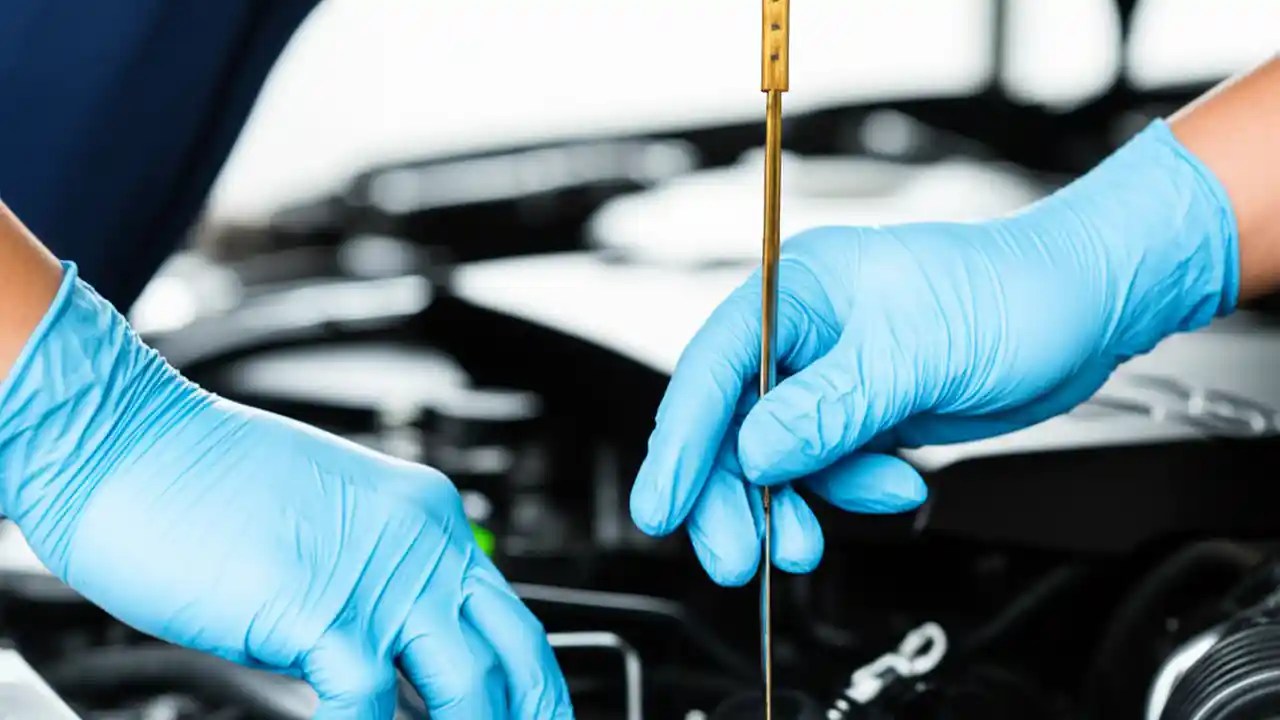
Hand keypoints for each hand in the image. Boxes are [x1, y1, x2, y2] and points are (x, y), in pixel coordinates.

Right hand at [0, 268, 572, 718]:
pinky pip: (369, 704)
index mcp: (428, 518)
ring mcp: (379, 578)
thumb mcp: (326, 526)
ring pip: (467, 687)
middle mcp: (421, 543)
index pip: (510, 614)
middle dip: (530, 711)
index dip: (534, 679)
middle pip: (513, 653)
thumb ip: (372, 582)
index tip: (537, 710)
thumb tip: (389, 655)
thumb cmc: (206, 483)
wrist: (129, 442)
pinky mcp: (323, 610)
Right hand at [630, 119, 1238, 585]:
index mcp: (795, 290)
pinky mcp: (862, 411)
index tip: (663, 505)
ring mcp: (831, 375)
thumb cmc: (1014, 292)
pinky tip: (895, 484)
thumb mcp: (914, 353)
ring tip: (810, 540)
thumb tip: (758, 452)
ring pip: (776, 456)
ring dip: (792, 504)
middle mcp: (802, 331)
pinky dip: (850, 491)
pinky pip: (827, 466)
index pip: (714, 368)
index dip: (681, 440)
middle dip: (731, 495)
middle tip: (735, 556)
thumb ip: (830, 407)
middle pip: (732, 424)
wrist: (1086, 307)